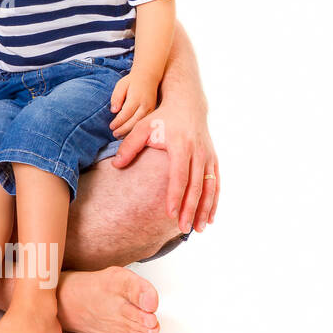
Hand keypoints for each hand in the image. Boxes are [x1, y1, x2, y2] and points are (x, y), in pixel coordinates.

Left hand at [109, 72, 157, 138]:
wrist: (149, 75)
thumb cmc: (132, 81)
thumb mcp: (121, 85)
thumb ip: (117, 97)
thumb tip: (114, 111)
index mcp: (136, 98)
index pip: (126, 113)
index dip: (118, 122)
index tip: (111, 127)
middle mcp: (145, 104)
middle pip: (134, 121)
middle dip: (123, 129)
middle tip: (114, 134)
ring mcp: (151, 108)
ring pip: (141, 123)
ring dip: (130, 131)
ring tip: (120, 136)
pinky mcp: (154, 110)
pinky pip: (146, 122)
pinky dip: (138, 128)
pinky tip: (130, 132)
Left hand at [112, 93, 219, 234]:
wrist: (188, 103)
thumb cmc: (162, 117)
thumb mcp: (143, 127)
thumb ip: (129, 146)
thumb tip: (116, 166)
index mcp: (181, 146)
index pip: (179, 177)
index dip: (175, 196)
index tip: (170, 214)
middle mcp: (199, 153)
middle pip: (195, 187)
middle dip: (190, 209)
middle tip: (182, 229)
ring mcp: (208, 157)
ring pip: (209, 188)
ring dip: (204, 210)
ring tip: (197, 229)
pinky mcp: (214, 159)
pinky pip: (216, 184)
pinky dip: (214, 201)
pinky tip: (209, 218)